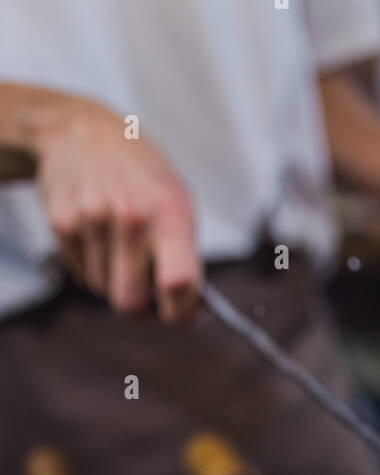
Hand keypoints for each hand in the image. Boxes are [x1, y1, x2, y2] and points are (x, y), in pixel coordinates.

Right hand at [31, 95, 200, 321]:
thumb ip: (186, 257)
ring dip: (112, 278)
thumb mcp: (177, 203)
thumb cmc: (142, 178)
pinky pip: (80, 273)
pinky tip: (95, 231)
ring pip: (103, 290)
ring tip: (116, 241)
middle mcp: (132, 216)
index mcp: (171, 213)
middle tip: (144, 292)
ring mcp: (93, 219)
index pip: (178, 285)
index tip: (179, 314)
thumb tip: (192, 311)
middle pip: (130, 303)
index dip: (180, 312)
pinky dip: (90, 263)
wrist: (83, 131)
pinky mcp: (62, 222)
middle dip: (139, 308)